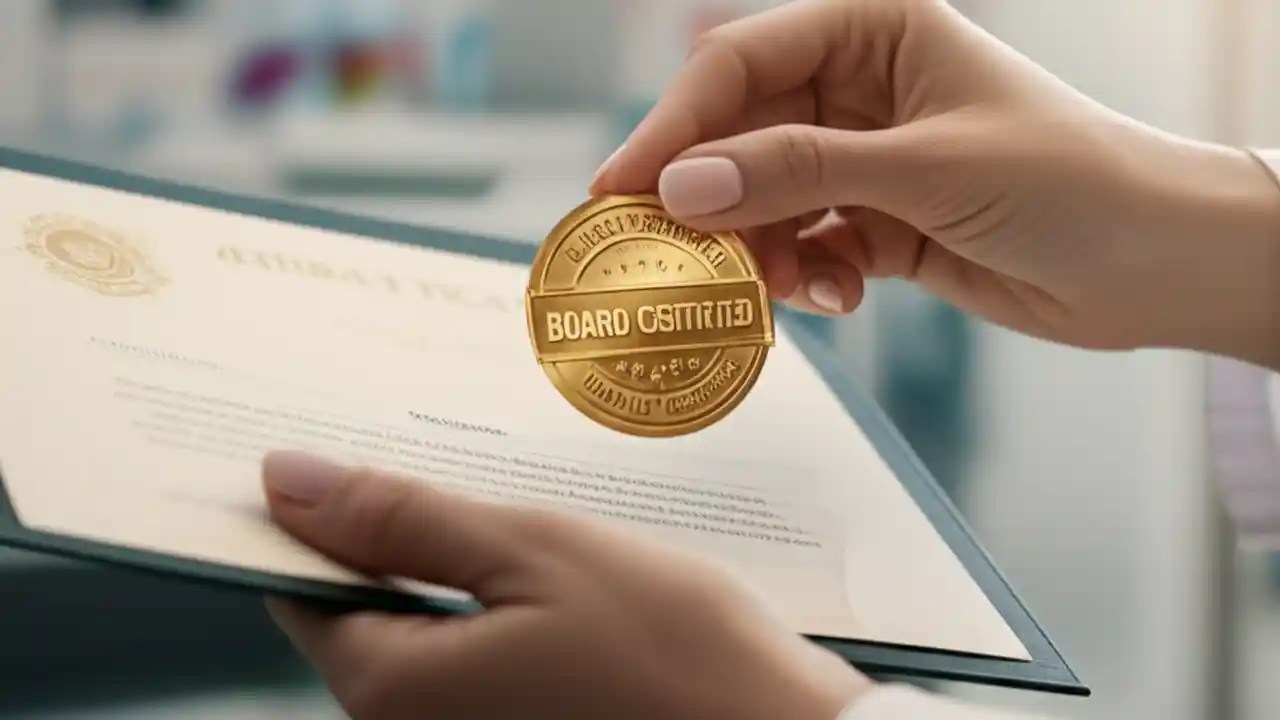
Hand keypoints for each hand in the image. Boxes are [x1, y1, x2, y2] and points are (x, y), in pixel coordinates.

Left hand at [261, 451, 870, 719]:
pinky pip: (479, 654)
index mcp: (394, 690)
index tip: (337, 448)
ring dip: (453, 561)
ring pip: (429, 628)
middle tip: (451, 449)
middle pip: (366, 609)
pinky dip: (495, 601)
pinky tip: (546, 560)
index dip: (310, 516)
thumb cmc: (673, 651)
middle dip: (394, 530)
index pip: (302, 590)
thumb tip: (286, 480)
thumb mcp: (534, 553)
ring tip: (512, 497)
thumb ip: (404, 520)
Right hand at [593, 0, 1279, 369]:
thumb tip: (684, 188)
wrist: (1153, 264)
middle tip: (674, 259)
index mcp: (872, 30)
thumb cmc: (1070, 181)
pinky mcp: (874, 221)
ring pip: (762, 200)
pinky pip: (801, 245)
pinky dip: (804, 276)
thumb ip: (798, 172)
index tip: (621, 188)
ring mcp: (863, 158)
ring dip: (761, 251)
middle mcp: (858, 88)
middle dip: (711, 202)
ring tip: (793, 287)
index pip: (740, 66)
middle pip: (738, 138)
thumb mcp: (926, 166)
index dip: (673, 127)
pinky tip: (842, 295)